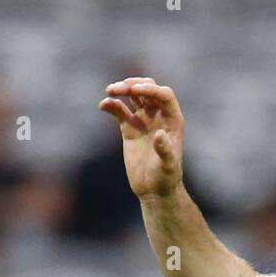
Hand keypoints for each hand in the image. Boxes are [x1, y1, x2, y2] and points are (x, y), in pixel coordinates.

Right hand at [99, 76, 184, 198]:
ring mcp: (144, 121)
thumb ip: (165, 150)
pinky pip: (120, 111)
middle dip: (134, 86)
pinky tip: (103, 105)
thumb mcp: (167, 166)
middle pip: (148, 90)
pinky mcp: (129, 128)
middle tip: (118, 89)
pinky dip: (111, 105)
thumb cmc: (165, 179)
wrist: (153, 190)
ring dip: (122, 89)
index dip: (150, 90)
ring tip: (109, 91)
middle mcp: (159, 116)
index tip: (134, 90)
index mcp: (173, 120)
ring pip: (133, 96)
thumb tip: (160, 134)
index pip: (164, 95)